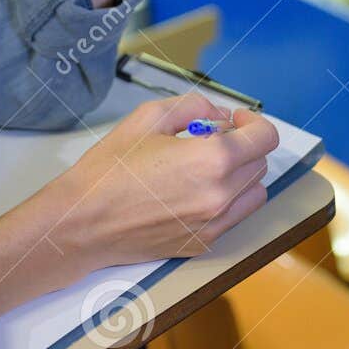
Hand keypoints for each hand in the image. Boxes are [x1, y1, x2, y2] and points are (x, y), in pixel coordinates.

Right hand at [43, 93, 279, 269]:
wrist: (83, 222)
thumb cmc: (110, 169)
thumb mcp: (147, 118)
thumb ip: (193, 106)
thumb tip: (219, 115)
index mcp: (212, 159)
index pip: (265, 138)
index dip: (253, 122)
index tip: (235, 120)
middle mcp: (221, 195)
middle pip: (260, 163)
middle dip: (242, 146)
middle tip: (210, 139)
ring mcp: (215, 224)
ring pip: (254, 193)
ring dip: (240, 175)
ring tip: (206, 168)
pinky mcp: (203, 243)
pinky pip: (234, 217)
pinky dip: (226, 201)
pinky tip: (194, 192)